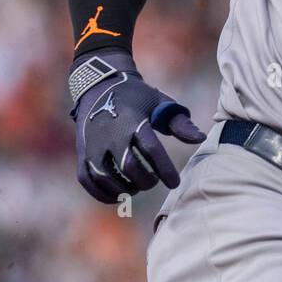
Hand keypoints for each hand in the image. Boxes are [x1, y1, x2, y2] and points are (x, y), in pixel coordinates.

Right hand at [67, 49, 206, 203]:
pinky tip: (117, 195)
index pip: (151, 149)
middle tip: (153, 181)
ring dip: (124, 189)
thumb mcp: (159, 103)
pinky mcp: (82, 152)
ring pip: (106, 177)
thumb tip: (200, 138)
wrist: (100, 86)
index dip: (165, 169)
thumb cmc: (136, 98)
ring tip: (136, 187)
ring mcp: (92, 144)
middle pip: (129, 166)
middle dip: (145, 180)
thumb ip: (179, 122)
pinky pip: (87, 180)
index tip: (175, 183)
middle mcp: (110, 133)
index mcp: (133, 120)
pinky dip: (102, 193)